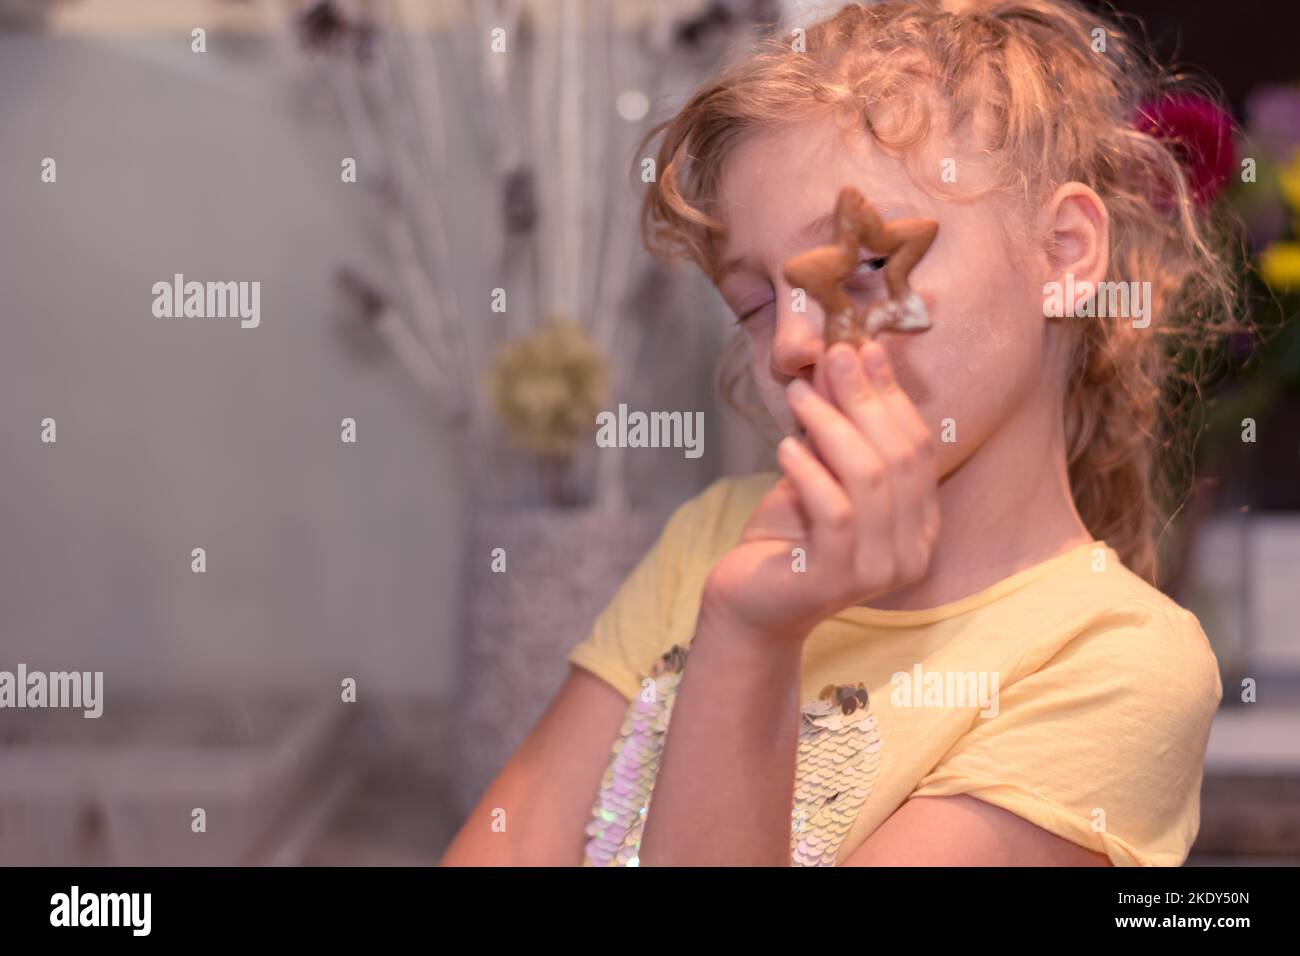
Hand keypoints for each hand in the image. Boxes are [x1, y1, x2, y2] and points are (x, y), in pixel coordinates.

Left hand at [701, 340, 939, 642]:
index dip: (893, 394)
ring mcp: (881, 570)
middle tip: (834, 357)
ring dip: (833, 426)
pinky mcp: (839, 581)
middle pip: (901, 458)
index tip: (863, 347)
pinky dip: (810, 472)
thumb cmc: (788, 534)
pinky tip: (785, 446)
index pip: (920, 447)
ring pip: (871, 480)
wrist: (750, 604)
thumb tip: (846, 356)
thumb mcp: (818, 471)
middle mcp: (914, 550)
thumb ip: (838, 426)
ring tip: (800, 394)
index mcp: (921, 522)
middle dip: (866, 399)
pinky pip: (835, 512)